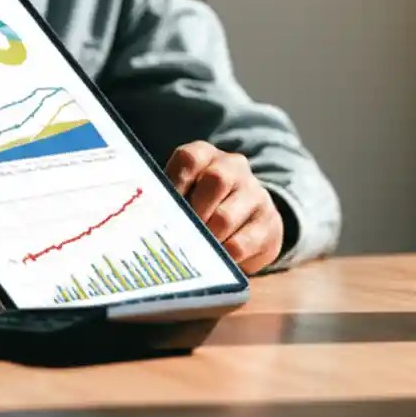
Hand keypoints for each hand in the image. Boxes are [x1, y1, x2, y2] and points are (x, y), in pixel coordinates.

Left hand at [165, 141, 283, 274]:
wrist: (250, 221)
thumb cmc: (203, 208)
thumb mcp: (186, 195)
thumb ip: (168, 201)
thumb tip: (146, 222)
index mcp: (207, 156)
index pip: (189, 158)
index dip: (174, 183)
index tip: (163, 209)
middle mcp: (234, 167)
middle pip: (216, 181)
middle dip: (194, 213)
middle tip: (181, 234)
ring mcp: (255, 193)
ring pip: (225, 218)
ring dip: (206, 239)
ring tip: (195, 252)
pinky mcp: (269, 223)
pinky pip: (241, 244)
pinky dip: (222, 256)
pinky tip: (214, 260)